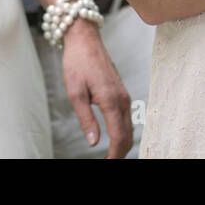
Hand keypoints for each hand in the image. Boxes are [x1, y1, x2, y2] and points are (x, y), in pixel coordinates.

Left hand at [61, 19, 133, 157]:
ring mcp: (123, 95)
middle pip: (127, 134)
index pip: (118, 135)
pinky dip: (122, 131)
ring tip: (111, 156)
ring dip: (122, 143)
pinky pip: (126, 117)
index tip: (107, 164)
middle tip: (109, 162)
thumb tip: (94, 142)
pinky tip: (113, 137)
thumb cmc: (78, 63)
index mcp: (111, 100)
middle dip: (120, 152)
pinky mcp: (121, 92)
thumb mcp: (75, 93)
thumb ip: (86, 119)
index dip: (114, 154)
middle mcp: (122, 98)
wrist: (85, 39)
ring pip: (128, 126)